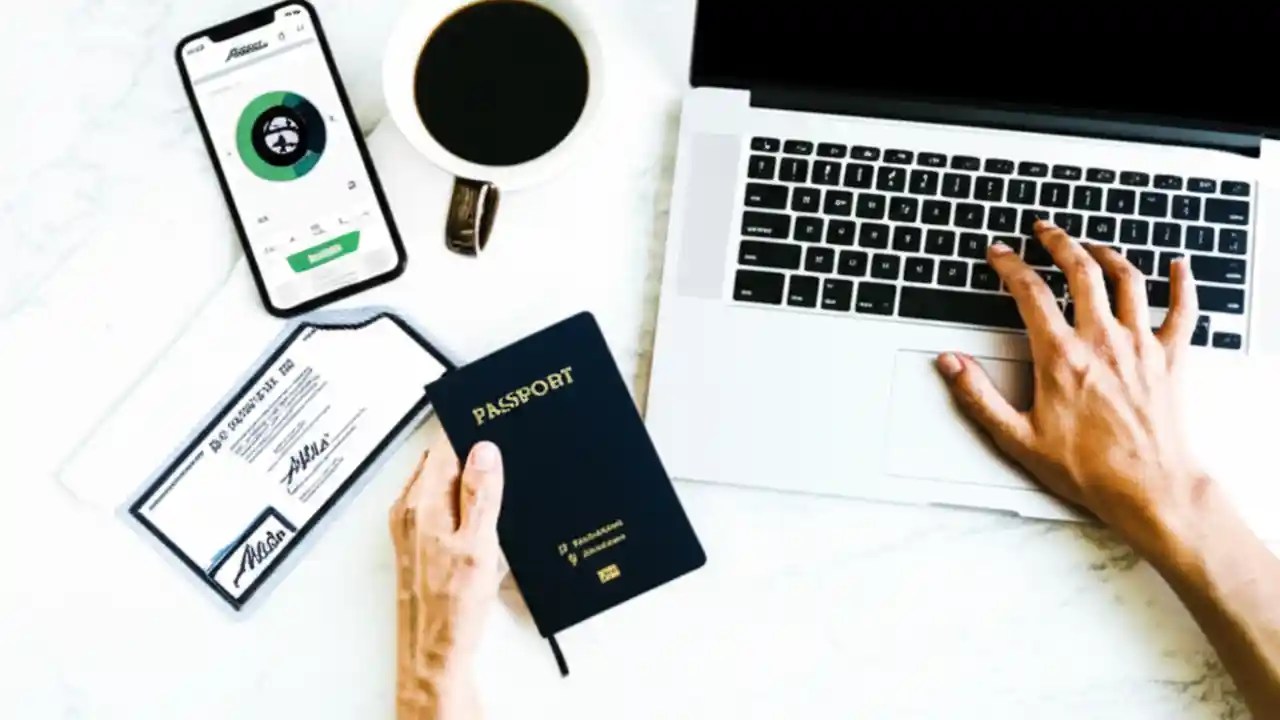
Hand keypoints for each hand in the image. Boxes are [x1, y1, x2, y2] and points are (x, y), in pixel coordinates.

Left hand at [390, 437, 503, 719]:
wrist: (434, 651)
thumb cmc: (453, 607)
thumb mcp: (478, 546)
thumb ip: (480, 495)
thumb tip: (483, 450)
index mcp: (422, 502)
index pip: (444, 445)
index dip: (469, 428)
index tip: (492, 417)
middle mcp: (409, 510)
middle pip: (440, 461)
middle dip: (470, 449)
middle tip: (503, 446)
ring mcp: (410, 526)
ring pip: (439, 482)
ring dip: (466, 477)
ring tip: (497, 480)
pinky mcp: (417, 543)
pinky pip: (439, 505)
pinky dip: (460, 501)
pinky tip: (482, 515)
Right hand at [936, 220, 1205, 554]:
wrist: (1149, 490)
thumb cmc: (1088, 469)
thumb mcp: (1017, 438)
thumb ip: (978, 396)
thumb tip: (950, 364)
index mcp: (1061, 357)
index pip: (1029, 293)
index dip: (1010, 265)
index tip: (999, 254)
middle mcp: (1102, 341)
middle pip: (1081, 272)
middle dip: (1059, 243)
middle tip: (1045, 231)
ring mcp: (1140, 346)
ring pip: (1127, 280)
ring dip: (1107, 254)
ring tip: (1092, 246)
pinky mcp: (1170, 359)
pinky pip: (1182, 310)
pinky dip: (1182, 283)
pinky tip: (1179, 266)